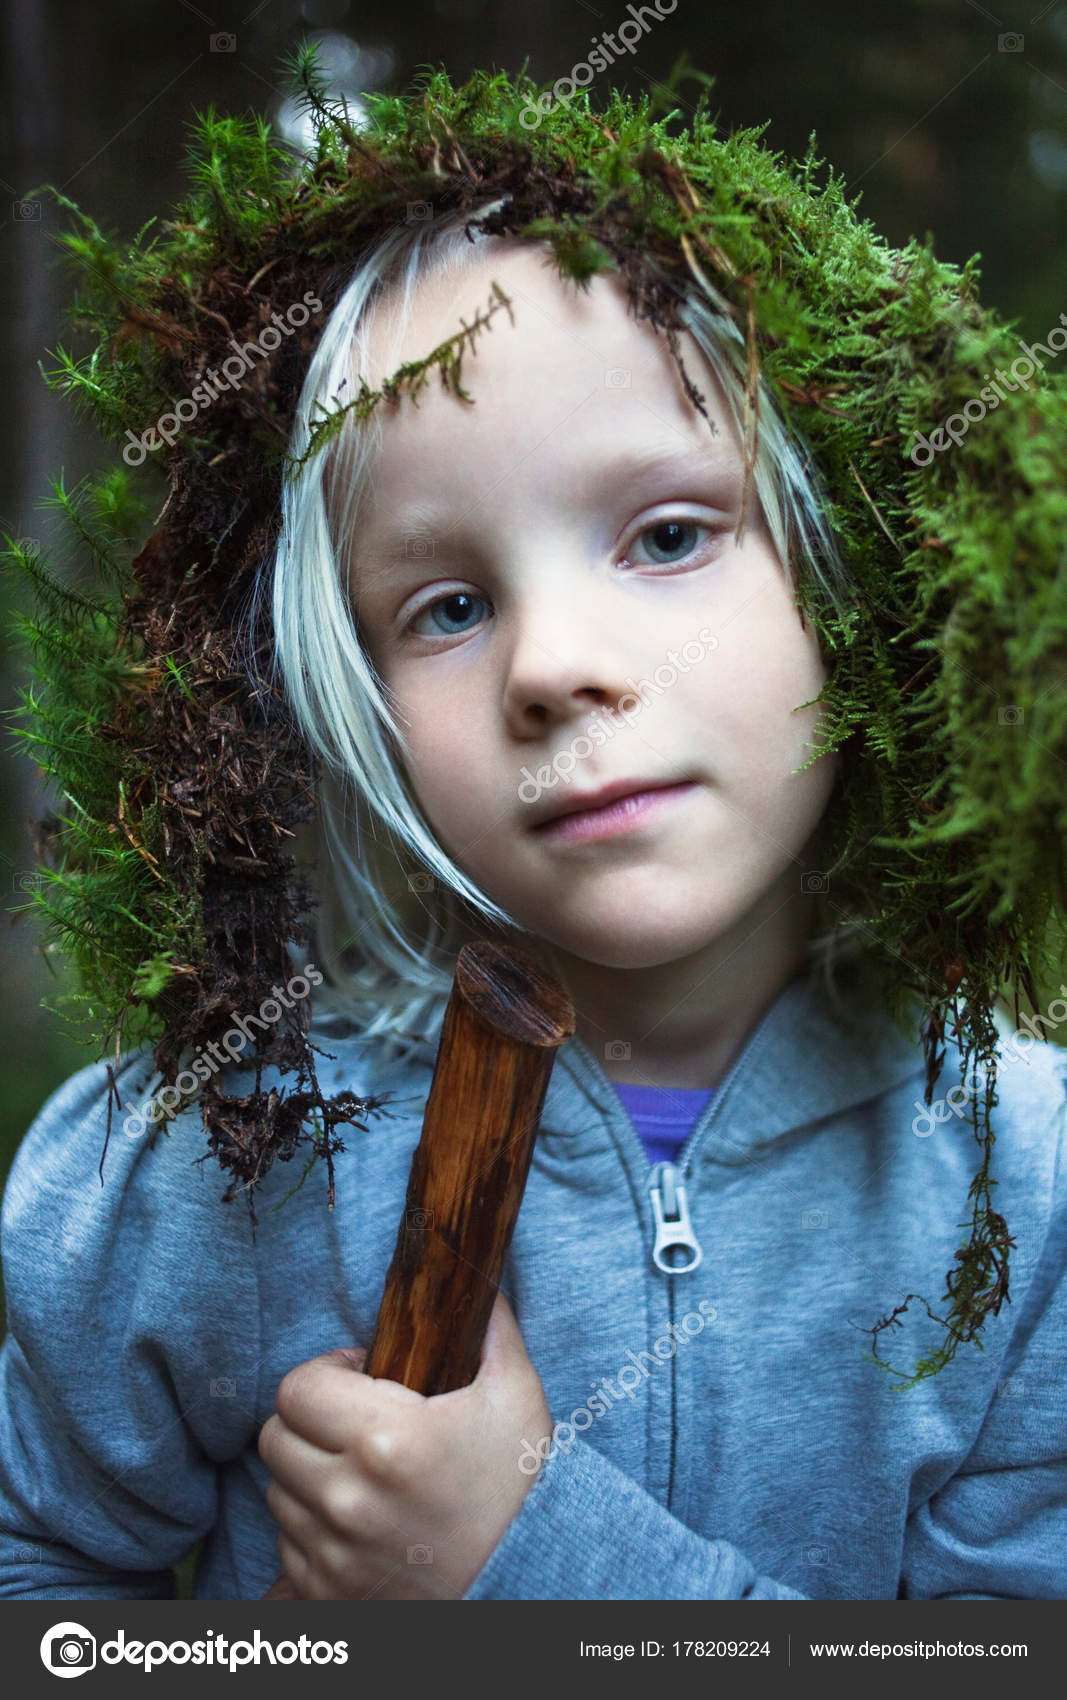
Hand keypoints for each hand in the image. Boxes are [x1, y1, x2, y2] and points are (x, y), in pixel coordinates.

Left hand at [257, 1290, 552, 1598]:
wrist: (531, 1585)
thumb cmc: (522, 1490)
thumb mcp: (517, 1398)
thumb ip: (488, 1329)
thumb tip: (470, 1273)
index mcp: (387, 1441)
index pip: (296, 1389)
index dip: (325, 1375)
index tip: (357, 1378)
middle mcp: (348, 1500)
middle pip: (275, 1439)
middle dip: (309, 1422)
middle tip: (352, 1424)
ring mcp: (334, 1553)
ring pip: (278, 1493)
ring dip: (308, 1475)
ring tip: (360, 1473)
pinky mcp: (327, 1594)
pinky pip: (289, 1546)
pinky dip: (314, 1529)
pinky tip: (360, 1520)